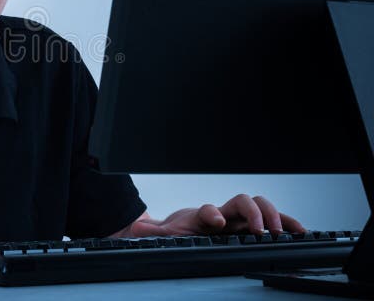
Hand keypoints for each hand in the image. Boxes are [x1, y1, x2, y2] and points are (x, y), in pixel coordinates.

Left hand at [123, 194, 305, 237]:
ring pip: (260, 207)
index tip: (217, 222)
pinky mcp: (250, 226)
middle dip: (254, 212)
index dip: (213, 214)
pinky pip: (272, 221)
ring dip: (274, 217)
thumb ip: (154, 233)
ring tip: (284, 233)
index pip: (209, 209)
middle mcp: (224, 213)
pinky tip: (300, 232)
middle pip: (242, 201)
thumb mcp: (166, 233)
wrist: (185, 226)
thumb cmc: (180, 228)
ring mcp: (239, 219)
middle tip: (261, 230)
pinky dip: (287, 223)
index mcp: (203, 215)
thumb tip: (135, 228)